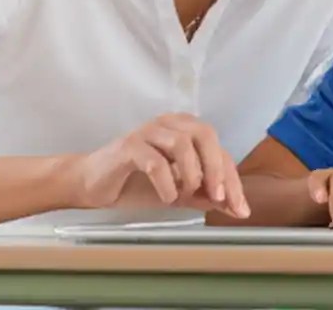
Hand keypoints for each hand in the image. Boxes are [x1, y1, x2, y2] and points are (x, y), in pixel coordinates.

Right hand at [68, 113, 249, 218]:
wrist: (93, 184)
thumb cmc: (138, 183)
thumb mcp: (181, 192)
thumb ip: (207, 196)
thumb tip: (239, 209)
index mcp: (186, 130)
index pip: (219, 150)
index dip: (232, 179)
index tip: (239, 208)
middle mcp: (170, 124)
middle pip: (205, 135)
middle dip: (216, 169)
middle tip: (217, 198)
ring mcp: (148, 131)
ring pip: (182, 143)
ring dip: (190, 174)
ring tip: (183, 195)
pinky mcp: (129, 145)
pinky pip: (155, 160)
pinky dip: (166, 182)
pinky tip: (166, 197)